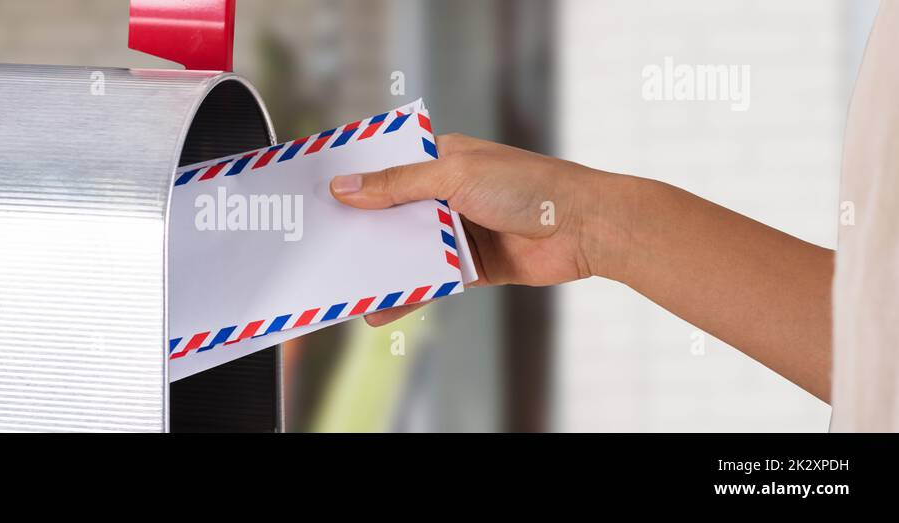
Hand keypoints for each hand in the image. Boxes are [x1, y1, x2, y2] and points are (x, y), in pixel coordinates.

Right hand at [329, 133, 615, 325]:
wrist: (586, 229)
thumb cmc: (529, 187)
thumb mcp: (455, 176)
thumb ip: (398, 185)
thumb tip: (346, 187)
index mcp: (443, 157)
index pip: (387, 164)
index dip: (354, 178)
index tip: (317, 194)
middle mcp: (448, 192)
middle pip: (391, 211)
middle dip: (360, 228)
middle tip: (319, 244)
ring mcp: (459, 230)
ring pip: (408, 249)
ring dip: (381, 266)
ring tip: (343, 283)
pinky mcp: (472, 265)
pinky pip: (430, 281)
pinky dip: (407, 294)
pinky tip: (380, 309)